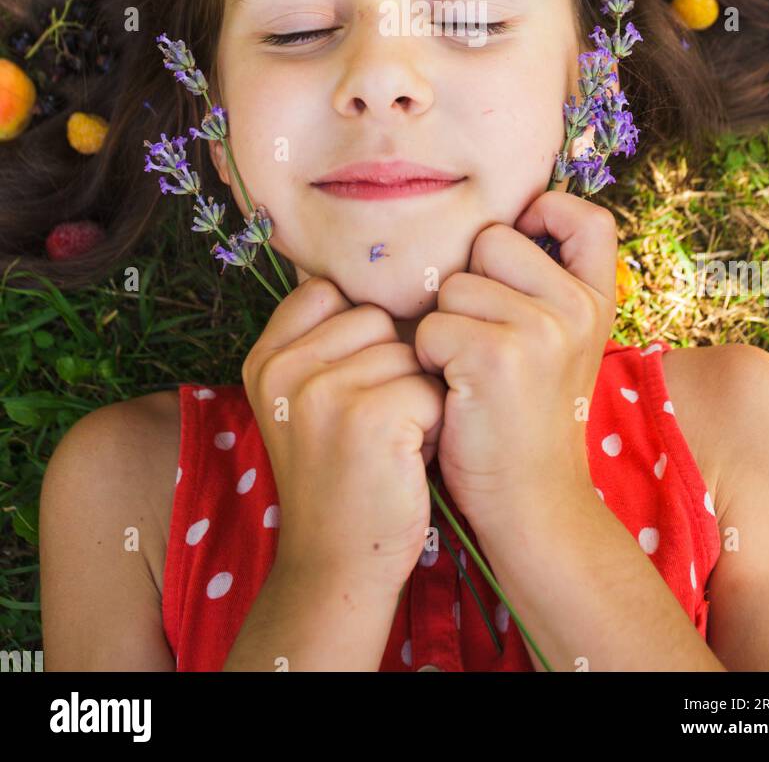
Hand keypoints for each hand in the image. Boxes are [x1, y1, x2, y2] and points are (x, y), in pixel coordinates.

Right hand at [242, 276, 445, 597]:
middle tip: (375, 426)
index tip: (354, 386)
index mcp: (264, 359)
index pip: (329, 293)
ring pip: (409, 352)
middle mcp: (283, 370)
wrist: (336, 566)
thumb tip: (385, 272)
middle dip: (394, 368)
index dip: (361, 335)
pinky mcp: (368, 419)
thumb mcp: (309, 401)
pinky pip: (430, 389)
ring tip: (391, 444)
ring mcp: (322, 393)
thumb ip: (327, 340)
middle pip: (377, 319)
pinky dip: (434, 425)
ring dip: (417, 396)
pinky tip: (408, 461)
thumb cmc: (341, 475)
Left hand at [413, 190, 616, 535]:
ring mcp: (541, 330)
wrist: (532, 505)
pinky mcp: (496, 356)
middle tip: (482, 340)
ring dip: (443, 325)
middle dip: (471, 283)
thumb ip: (543, 288)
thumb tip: (491, 227)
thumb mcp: (559, 346)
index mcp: (596, 301)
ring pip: (454, 284)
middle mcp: (578, 308)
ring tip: (468, 373)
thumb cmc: (526, 418)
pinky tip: (453, 392)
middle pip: (493, 240)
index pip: (587, 217)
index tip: (519, 240)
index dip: (546, 210)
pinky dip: (427, 358)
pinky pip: (432, 325)